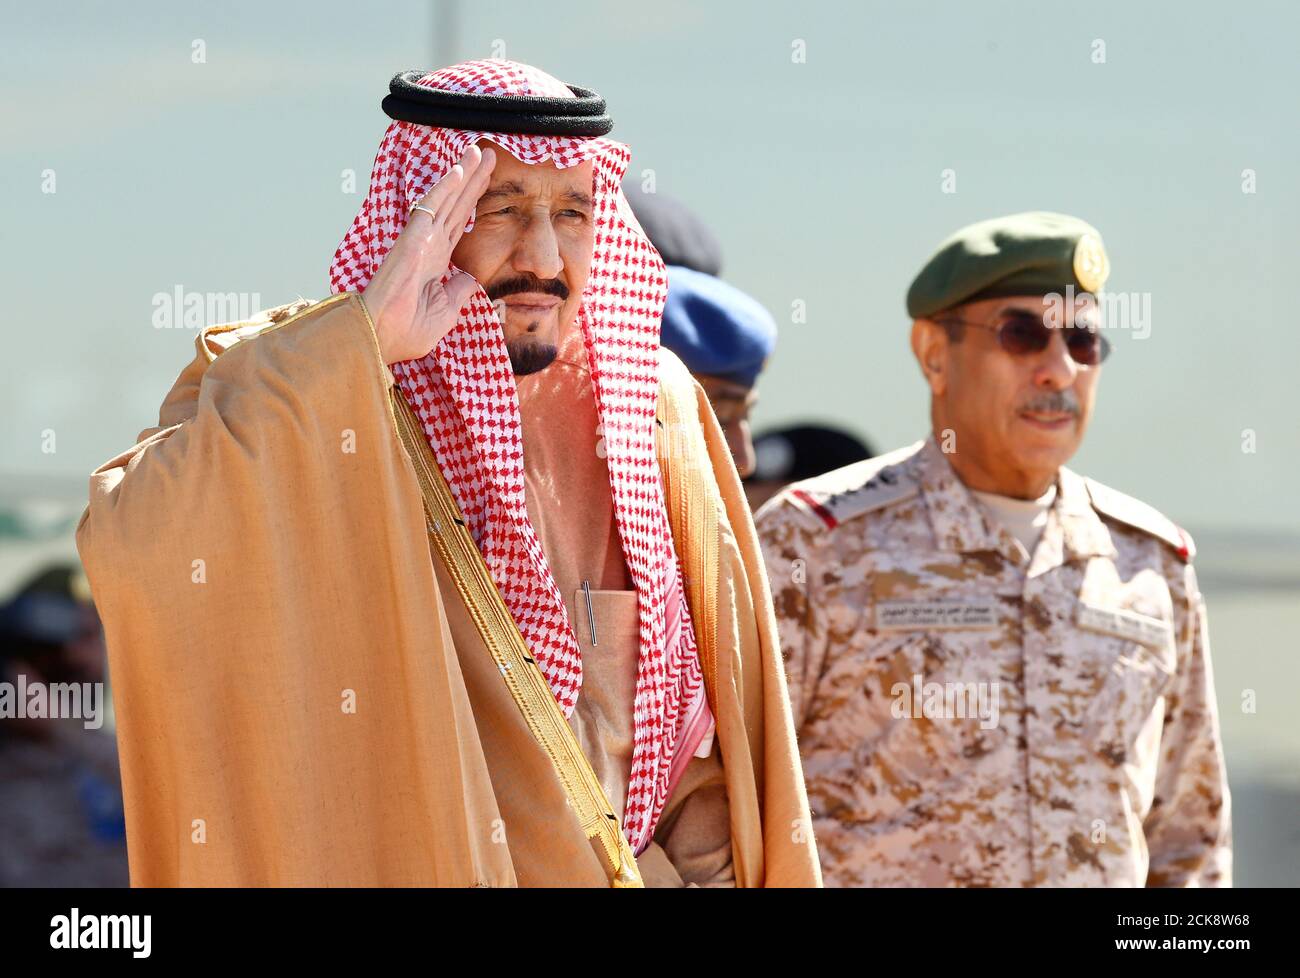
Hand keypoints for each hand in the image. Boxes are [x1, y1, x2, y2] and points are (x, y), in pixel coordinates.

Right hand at [362, 144, 495, 363]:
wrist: (384, 338)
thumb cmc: (406, 331)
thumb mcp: (446, 312)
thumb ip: (459, 292)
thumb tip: (470, 278)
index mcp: (436, 263)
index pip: (460, 225)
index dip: (473, 203)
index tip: (487, 183)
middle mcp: (430, 246)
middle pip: (457, 206)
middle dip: (474, 180)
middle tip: (490, 154)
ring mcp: (422, 240)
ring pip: (447, 200)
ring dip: (464, 175)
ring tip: (480, 151)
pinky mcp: (414, 239)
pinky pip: (432, 208)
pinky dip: (445, 189)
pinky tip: (459, 170)